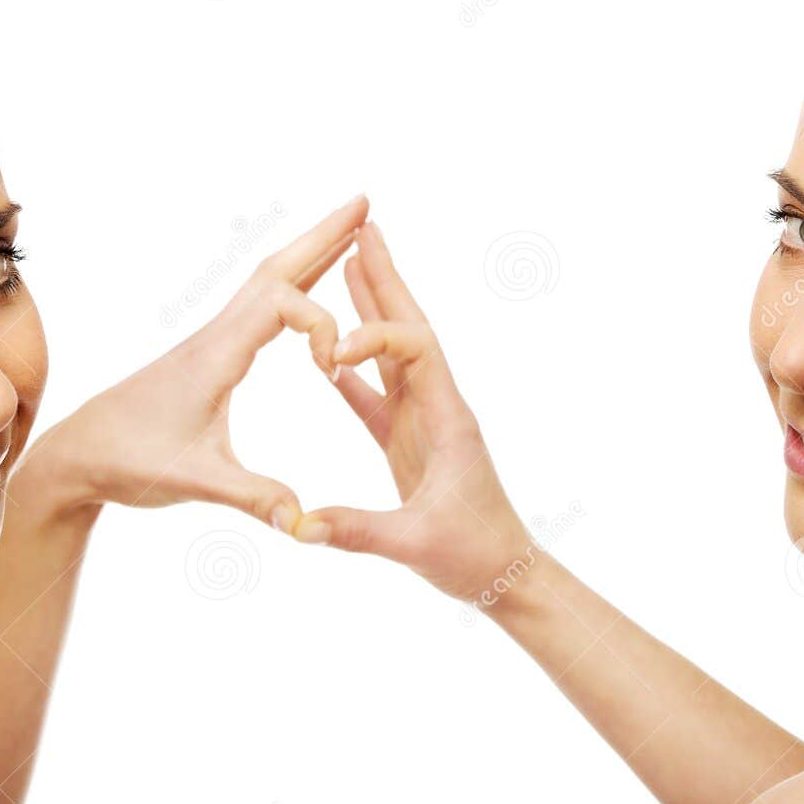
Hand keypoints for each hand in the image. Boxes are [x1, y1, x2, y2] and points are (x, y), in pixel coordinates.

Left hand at [29, 195, 366, 530]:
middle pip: (276, 269)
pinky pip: (260, 307)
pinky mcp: (209, 356)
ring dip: (310, 254)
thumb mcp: (195, 482)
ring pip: (267, 283)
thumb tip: (303, 521)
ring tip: (350, 231)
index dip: (321, 324)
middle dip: (323, 236)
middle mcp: (215, 336)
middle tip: (365, 202)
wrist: (77, 457)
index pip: (281, 304)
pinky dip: (293, 288)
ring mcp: (212, 342)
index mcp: (216, 355)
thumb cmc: (130, 463)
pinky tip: (306, 293)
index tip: (333, 367)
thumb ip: (252, 497)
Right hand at [293, 220, 536, 602]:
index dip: (375, 337)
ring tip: (349, 264)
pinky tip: (330, 352)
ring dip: (372, 309)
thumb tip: (301, 525)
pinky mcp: (410, 441)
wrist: (503, 573)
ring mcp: (424, 422)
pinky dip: (354, 368)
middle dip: (386, 279)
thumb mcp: (415, 546)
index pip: (416, 351)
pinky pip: (378, 393)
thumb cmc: (473, 556)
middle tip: (363, 230)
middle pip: (411, 329)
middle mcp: (439, 408)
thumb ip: (359, 531)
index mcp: (449, 420)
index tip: (330, 351)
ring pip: (395, 353)